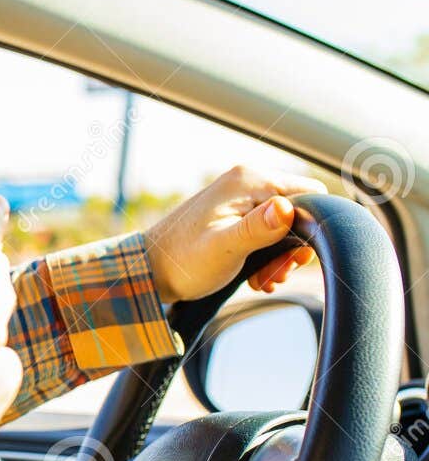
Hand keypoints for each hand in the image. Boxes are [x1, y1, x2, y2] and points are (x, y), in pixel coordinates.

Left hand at [143, 166, 326, 301]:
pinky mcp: (236, 216)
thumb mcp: (222, 248)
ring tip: (262, 280)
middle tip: (275, 275)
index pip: (311, 193)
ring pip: (285, 227)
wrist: (149, 272)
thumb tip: (287, 208)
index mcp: (248, 180)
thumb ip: (256, 229)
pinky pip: (268, 233)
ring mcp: (240, 199)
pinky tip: (255, 278)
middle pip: (299, 211)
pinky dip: (267, 257)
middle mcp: (247, 182)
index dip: (311, 228)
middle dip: (293, 248)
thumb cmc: (182, 261)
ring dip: (280, 257)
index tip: (291, 260)